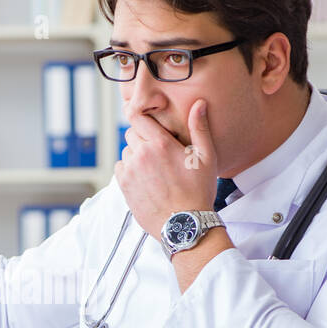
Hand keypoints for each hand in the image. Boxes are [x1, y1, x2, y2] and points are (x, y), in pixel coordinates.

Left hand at [113, 98, 217, 236]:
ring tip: (154, 168)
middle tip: (158, 151)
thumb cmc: (198, 192)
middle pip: (131, 133)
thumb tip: (199, 103)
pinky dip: (129, 170)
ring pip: (127, 151)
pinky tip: (145, 179)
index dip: (142, 117)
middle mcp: (141, 154)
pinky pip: (121, 168)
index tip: (149, 122)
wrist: (184, 224)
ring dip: (136, 155)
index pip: (137, 116)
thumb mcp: (206, 157)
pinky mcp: (124, 186)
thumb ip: (199, 128)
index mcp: (160, 143)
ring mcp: (130, 171)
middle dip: (143, 137)